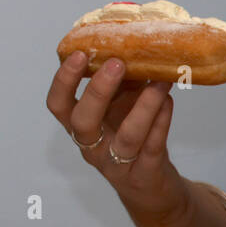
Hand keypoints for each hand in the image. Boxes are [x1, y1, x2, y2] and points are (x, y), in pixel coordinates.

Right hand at [45, 53, 187, 224]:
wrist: (150, 185)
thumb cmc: (128, 134)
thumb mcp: (116, 107)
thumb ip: (117, 82)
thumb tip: (125, 42)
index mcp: (77, 125)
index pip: (57, 104)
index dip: (64, 80)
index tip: (79, 54)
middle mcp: (91, 146)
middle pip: (83, 121)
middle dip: (98, 90)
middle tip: (117, 62)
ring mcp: (116, 163)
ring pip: (127, 136)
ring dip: (144, 106)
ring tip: (159, 81)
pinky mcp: (144, 174)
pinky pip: (153, 146)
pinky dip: (161, 121)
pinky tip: (168, 101)